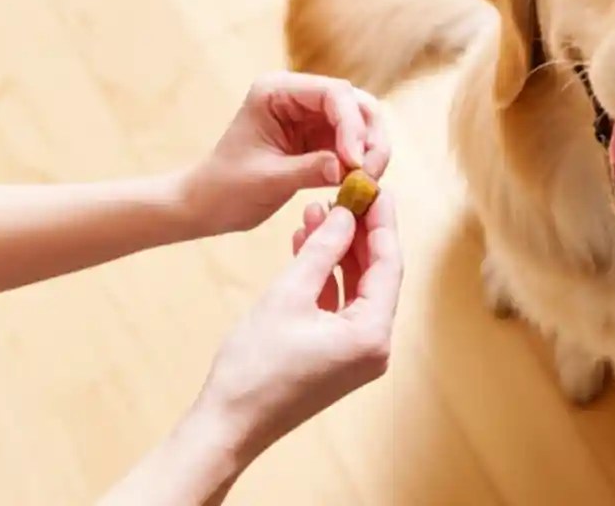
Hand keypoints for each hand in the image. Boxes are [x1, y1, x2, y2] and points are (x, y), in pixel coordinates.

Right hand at [100, 196, 402, 504]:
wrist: (226, 426)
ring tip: (318, 210)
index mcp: (372, 335)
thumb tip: (345, 214)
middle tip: (349, 194)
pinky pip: (339, 307)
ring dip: (338, 252)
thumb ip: (322, 250)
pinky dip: (326, 278)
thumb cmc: (253, 366)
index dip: (381, 223)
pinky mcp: (337, 358)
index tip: (375, 189)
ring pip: (356, 289)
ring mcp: (357, 355)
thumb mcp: (288, 295)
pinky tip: (307, 245)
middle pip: (376, 276)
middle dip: (359, 233)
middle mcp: (374, 347)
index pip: (388, 265)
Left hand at [184, 71, 390, 235]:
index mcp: (275, 91)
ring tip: (366, 182)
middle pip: (355, 103)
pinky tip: (359, 184)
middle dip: (369, 138)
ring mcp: (311, 116)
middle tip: (371, 175)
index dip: (353, 126)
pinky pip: (355, 144)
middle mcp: (297, 95)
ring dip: (371, 151)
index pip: (333, 94)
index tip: (356, 163)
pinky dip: (363, 163)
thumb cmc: (226, 189)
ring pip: (361, 123)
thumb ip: (311, 170)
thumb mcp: (267, 180)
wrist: (207, 204)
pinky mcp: (320, 138)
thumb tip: (352, 168)